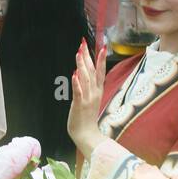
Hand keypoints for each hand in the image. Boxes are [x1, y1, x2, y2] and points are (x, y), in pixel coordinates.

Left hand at [68, 37, 106, 155]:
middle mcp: (94, 92)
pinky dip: (77, 83)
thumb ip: (89, 88)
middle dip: (87, 56)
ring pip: (85, 78)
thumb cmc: (87, 119)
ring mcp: (87, 98)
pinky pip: (78, 92)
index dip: (101, 59)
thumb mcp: (91, 100)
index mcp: (98, 91)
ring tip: (79, 52)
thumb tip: (83, 75)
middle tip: (83, 43)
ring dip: (82, 65)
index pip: (100, 72)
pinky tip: (74, 74)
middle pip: (92, 71)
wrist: (87, 135)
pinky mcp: (79, 105)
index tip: (102, 47)